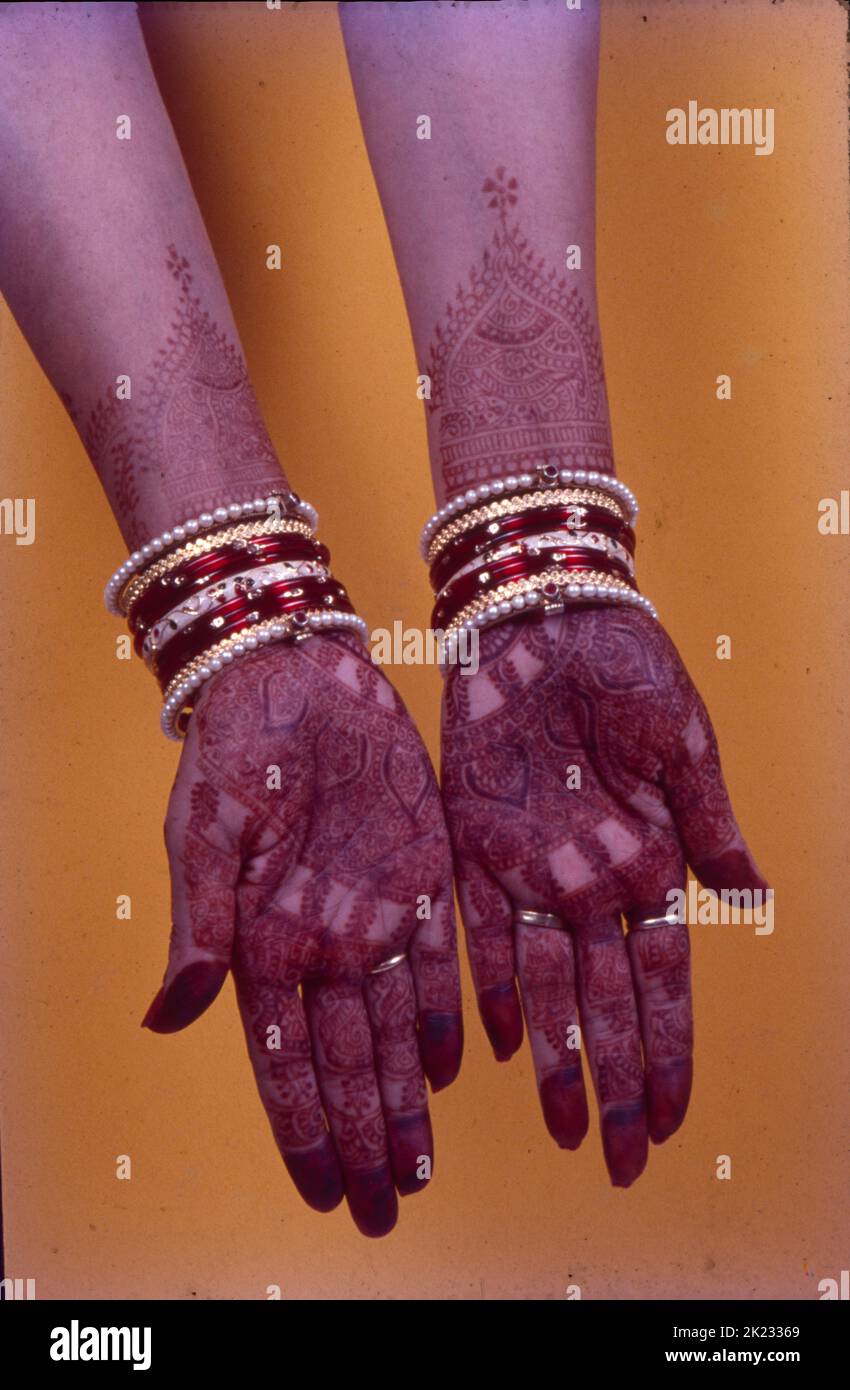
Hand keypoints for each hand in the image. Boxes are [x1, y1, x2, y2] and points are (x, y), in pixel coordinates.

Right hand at [142, 633, 461, 1236]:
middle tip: (388, 1207)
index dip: (304, 1126)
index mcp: (261, 939)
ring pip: (394, 1026)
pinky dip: (443, 1013)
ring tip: (420, 1165)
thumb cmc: (236, 746)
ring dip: (405, 1097)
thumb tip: (169, 1020)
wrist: (296, 673)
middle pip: (347, 1060)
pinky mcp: (425, 871)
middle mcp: (321, 940)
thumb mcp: (206, 831)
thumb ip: (201, 924)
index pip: (284, 1058)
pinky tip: (451, 1066)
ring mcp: (374, 910)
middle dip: (365, 1134)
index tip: (325, 1191)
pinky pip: (439, 957)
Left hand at [441, 607, 765, 1186]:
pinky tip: (497, 1046)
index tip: (672, 1118)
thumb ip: (709, 827)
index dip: (668, 1049)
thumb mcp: (684, 747)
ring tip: (565, 1127)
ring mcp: (531, 865)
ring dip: (555, 1055)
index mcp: (648, 861)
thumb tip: (755, 898)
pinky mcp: (472, 840)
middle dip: (615, 1081)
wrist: (549, 611)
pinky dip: (487, 985)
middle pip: (604, 1002)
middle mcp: (589, 880)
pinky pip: (477, 928)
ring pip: (544, 984)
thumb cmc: (630, 667)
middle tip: (618, 1159)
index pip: (662, 980)